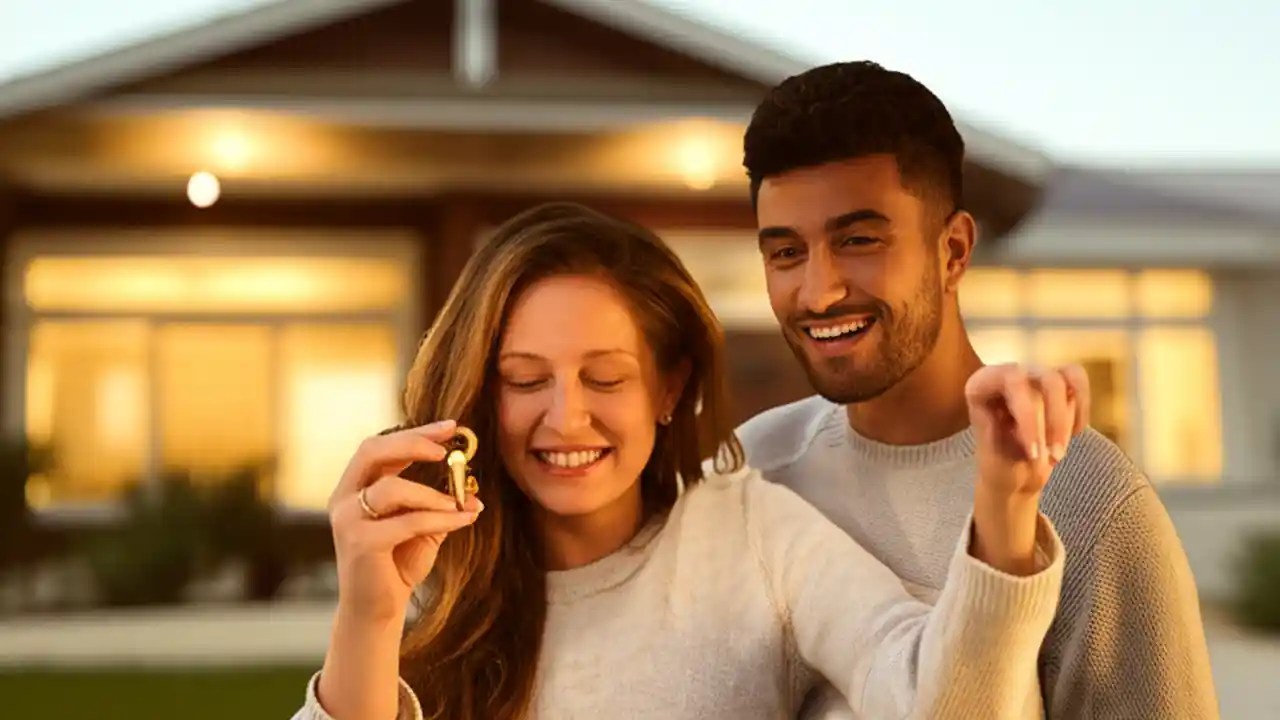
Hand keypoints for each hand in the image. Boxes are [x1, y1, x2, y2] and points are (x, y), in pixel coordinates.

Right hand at [327, 419, 482, 621]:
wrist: (377, 612)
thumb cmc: (397, 565)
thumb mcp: (420, 526)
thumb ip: (438, 503)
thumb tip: (472, 488)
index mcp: (354, 488)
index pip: (379, 446)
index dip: (414, 433)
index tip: (450, 427)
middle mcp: (344, 499)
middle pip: (372, 451)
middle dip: (413, 443)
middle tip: (447, 449)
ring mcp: (348, 521)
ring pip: (394, 489)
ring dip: (434, 494)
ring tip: (462, 503)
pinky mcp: (361, 544)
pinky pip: (408, 521)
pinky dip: (441, 518)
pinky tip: (464, 519)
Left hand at [965, 363, 1089, 496]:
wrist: (1015, 475)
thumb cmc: (1000, 466)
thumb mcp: (996, 457)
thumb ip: (1006, 429)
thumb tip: (1027, 411)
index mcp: (982, 384)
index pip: (1012, 382)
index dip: (1029, 416)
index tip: (1035, 453)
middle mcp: (1007, 372)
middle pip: (1044, 379)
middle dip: (1054, 422)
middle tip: (1053, 458)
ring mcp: (1032, 373)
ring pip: (1061, 379)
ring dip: (1066, 420)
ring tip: (1058, 453)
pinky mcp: (1057, 380)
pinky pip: (1077, 380)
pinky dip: (1081, 408)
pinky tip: (1073, 434)